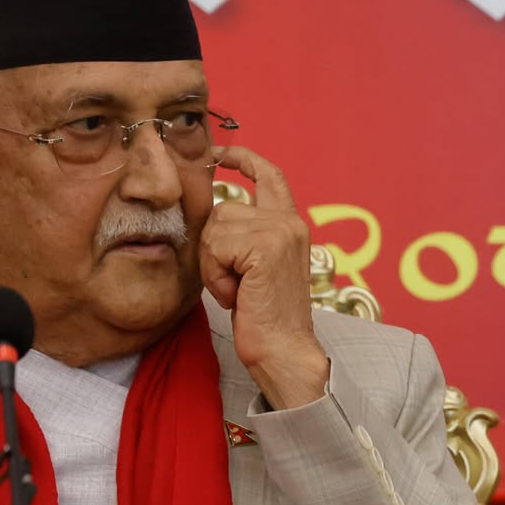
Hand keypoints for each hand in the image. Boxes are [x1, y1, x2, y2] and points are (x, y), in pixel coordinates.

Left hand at [202, 146, 328, 408]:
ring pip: (216, 228)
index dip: (242, 158)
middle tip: (232, 283)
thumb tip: (214, 213)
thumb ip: (245, 235)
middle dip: (213, 248)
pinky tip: (237, 295)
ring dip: (214, 265)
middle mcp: (290, 222)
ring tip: (237, 291)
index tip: (217, 153)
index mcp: (291, 225)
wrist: (283, 351)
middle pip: (223, 208)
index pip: (268, 174)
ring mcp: (281, 231)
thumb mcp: (254, 267)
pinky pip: (217, 247)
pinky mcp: (266, 247)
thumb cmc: (264, 318)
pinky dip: (217, 276)